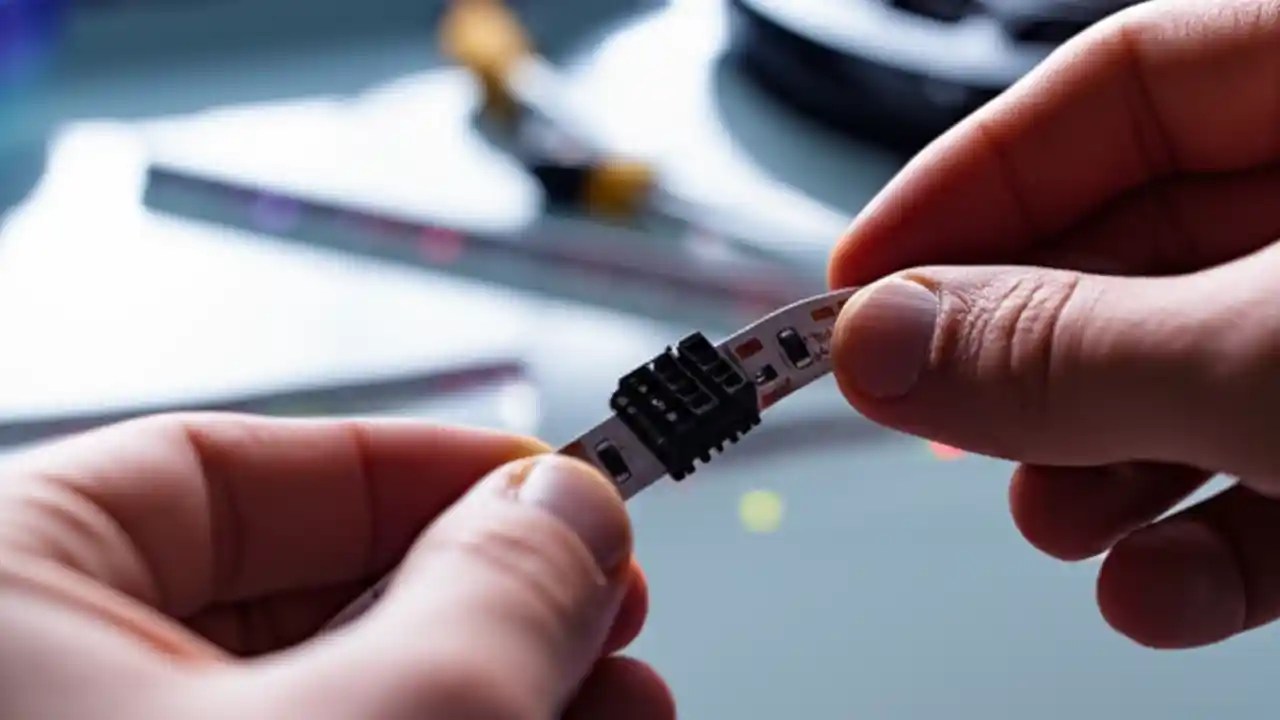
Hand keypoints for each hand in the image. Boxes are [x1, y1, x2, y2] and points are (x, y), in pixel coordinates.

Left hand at [0, 413, 671, 718]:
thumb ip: (486, 597)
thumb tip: (570, 505)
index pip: (223, 471)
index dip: (419, 468)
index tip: (556, 485)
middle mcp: (32, 675)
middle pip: (289, 596)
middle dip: (483, 602)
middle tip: (608, 616)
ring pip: (314, 695)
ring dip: (485, 684)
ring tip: (620, 706)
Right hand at [828, 0, 1279, 649]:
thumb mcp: (1270, 354)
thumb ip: (1064, 349)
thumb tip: (875, 341)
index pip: (1120, 86)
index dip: (976, 177)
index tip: (864, 278)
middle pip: (1140, 248)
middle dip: (1027, 356)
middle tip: (932, 412)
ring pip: (1193, 380)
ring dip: (1099, 470)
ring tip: (1052, 522)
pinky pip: (1278, 482)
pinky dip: (1204, 550)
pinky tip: (1155, 593)